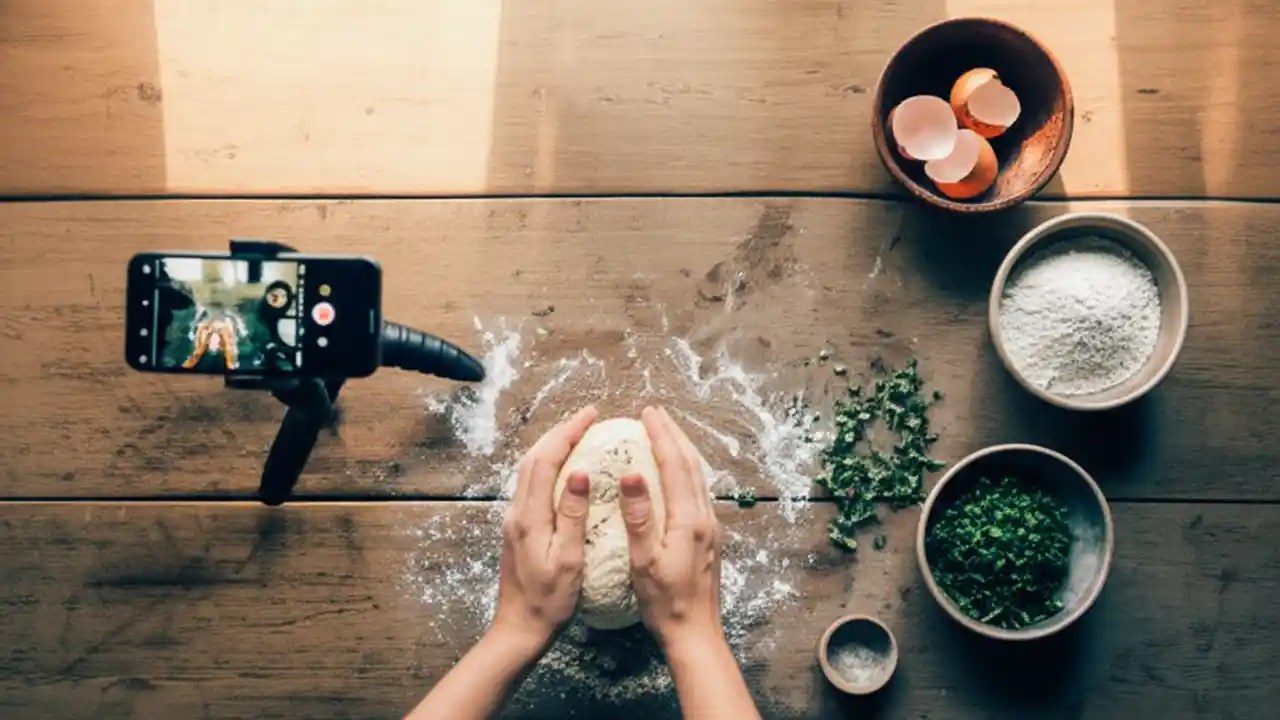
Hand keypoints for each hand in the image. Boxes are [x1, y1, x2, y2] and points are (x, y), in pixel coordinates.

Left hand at [491, 406, 598, 649]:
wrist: (518, 628)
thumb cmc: (549, 602)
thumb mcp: (568, 560)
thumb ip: (573, 515)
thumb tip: (581, 473)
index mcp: (530, 517)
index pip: (546, 460)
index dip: (568, 432)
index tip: (591, 415)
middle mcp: (517, 512)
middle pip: (533, 457)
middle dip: (559, 432)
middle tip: (587, 417)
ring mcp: (514, 518)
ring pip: (529, 468)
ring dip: (551, 445)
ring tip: (577, 433)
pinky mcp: (517, 527)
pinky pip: (531, 482)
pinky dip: (547, 464)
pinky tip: (564, 467)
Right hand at [619, 406, 723, 650]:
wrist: (695, 634)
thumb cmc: (664, 603)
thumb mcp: (643, 561)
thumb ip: (639, 515)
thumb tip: (633, 474)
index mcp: (688, 520)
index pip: (674, 465)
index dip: (661, 436)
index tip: (647, 414)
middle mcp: (704, 518)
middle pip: (692, 464)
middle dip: (673, 435)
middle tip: (655, 414)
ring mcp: (709, 528)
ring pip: (698, 476)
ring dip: (682, 450)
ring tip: (665, 434)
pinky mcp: (708, 538)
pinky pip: (698, 491)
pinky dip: (685, 470)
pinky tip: (675, 473)